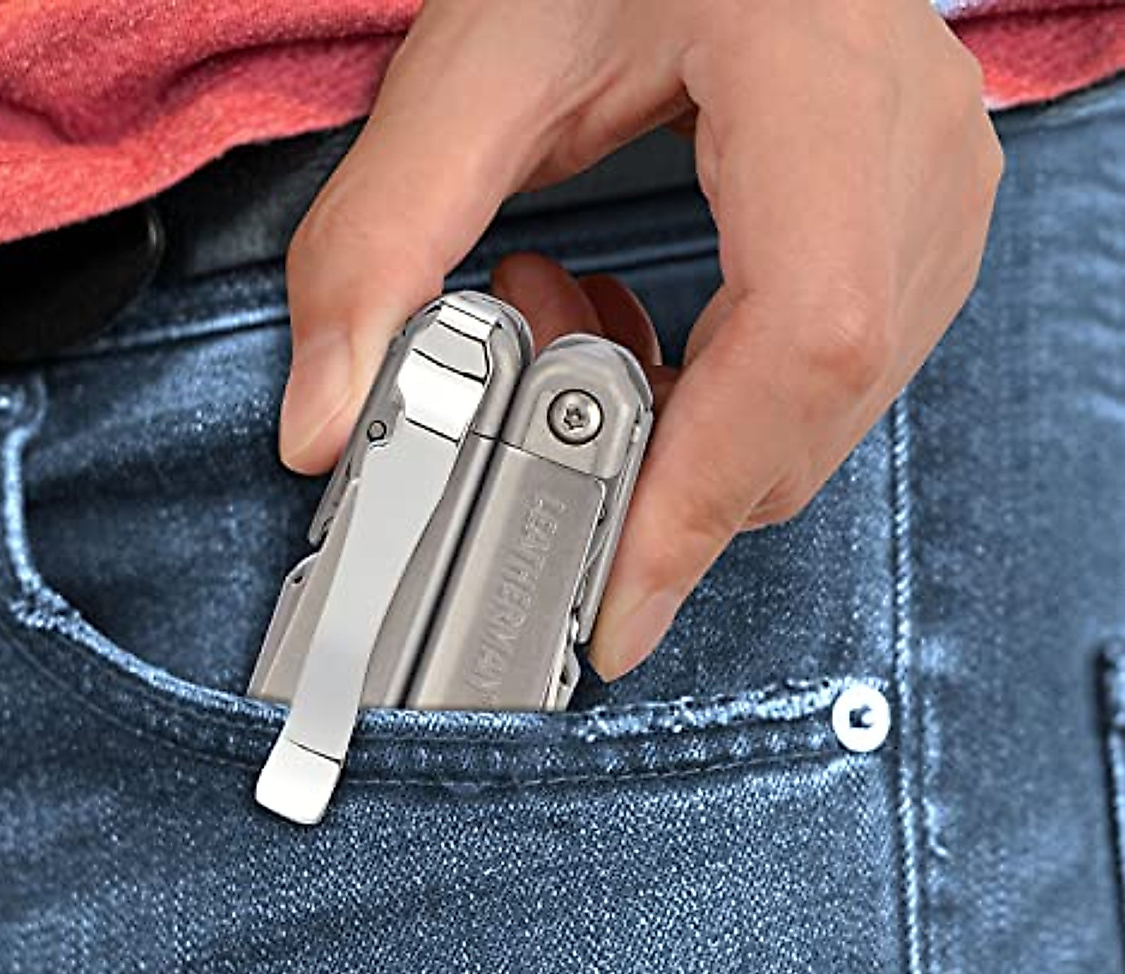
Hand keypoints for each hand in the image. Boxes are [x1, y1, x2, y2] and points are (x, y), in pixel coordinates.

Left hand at [279, 0, 1002, 681]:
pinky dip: (722, 402)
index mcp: (822, 82)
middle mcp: (915, 152)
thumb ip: (380, 242)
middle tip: (538, 397)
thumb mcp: (472, 67)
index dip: (700, 503)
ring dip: (682, 432)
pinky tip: (646, 332)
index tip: (614, 619)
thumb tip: (324, 423)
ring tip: (576, 322)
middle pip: (806, 417)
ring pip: (822, 420)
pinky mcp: (920, 223)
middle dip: (660, 475)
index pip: (797, 346)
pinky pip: (832, 380)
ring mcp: (935, 193)